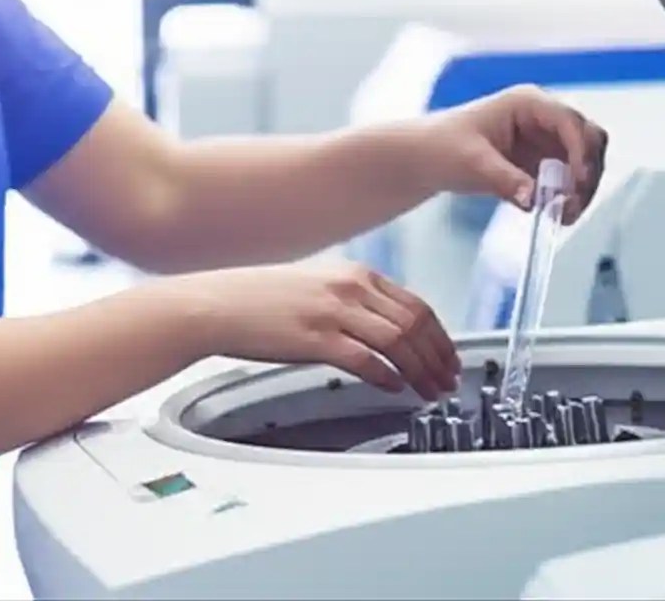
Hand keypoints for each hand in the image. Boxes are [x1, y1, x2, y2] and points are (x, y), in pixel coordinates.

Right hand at [194, 262, 459, 400]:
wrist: (216, 305)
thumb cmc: (259, 300)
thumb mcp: (317, 286)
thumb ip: (353, 301)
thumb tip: (384, 328)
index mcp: (355, 273)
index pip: (417, 304)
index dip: (441, 336)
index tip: (448, 356)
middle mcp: (350, 288)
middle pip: (415, 324)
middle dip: (439, 357)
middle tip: (448, 380)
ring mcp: (334, 312)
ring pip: (399, 343)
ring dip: (421, 371)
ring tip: (429, 391)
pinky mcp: (316, 338)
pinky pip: (367, 360)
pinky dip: (388, 377)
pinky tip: (395, 388)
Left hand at [422, 84, 608, 222]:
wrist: (424, 159)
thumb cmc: (442, 147)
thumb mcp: (472, 164)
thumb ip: (505, 180)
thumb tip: (533, 199)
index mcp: (528, 103)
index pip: (569, 121)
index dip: (581, 149)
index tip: (578, 181)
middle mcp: (543, 118)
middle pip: (588, 139)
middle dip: (588, 172)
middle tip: (574, 204)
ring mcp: (545, 141)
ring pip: (584, 162)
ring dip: (582, 189)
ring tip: (565, 216)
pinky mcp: (541, 164)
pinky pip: (568, 180)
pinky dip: (569, 197)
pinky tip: (559, 215)